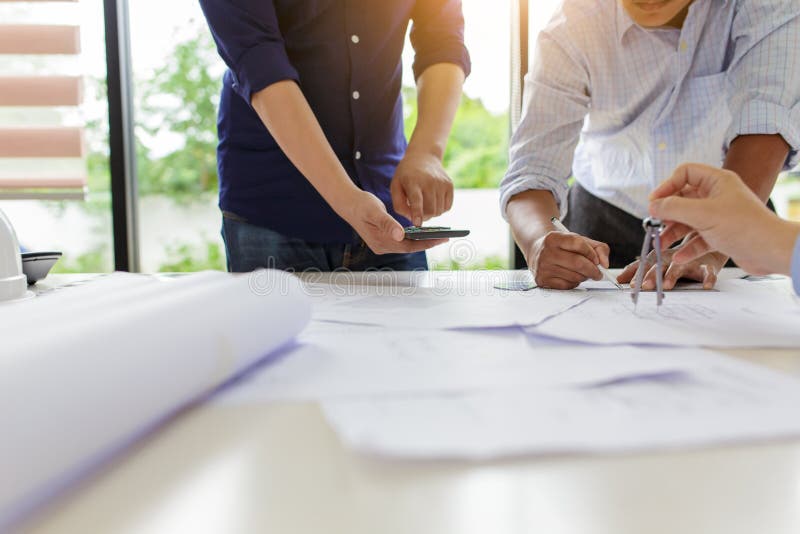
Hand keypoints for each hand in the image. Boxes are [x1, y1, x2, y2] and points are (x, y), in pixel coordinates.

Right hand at [340, 189, 447, 254]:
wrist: (349, 204)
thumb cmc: (362, 205)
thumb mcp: (375, 212)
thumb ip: (387, 223)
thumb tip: (400, 235)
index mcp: (380, 242)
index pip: (408, 246)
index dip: (425, 243)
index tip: (440, 239)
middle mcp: (382, 247)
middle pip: (409, 247)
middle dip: (427, 242)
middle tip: (445, 237)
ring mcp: (383, 244)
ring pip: (407, 245)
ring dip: (422, 240)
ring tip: (439, 234)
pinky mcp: (384, 239)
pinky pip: (403, 241)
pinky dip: (414, 237)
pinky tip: (424, 231)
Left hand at [390, 150, 453, 226]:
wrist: (424, 157)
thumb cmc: (406, 175)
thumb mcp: (395, 186)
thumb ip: (399, 205)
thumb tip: (411, 219)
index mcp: (413, 181)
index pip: (416, 200)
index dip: (417, 213)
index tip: (418, 224)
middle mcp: (429, 181)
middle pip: (430, 210)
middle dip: (424, 217)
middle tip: (418, 214)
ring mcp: (441, 183)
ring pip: (439, 211)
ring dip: (431, 213)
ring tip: (424, 205)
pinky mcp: (449, 185)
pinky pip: (447, 207)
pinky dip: (440, 209)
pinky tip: (433, 201)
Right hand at [526, 231, 609, 289]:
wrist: (537, 252)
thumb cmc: (562, 247)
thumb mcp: (578, 240)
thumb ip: (598, 248)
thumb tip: (605, 264)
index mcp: (553, 238)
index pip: (578, 243)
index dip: (591, 253)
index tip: (597, 260)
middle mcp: (546, 252)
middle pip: (578, 263)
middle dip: (593, 270)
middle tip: (598, 273)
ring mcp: (543, 267)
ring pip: (574, 276)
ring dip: (584, 277)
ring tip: (582, 273)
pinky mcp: (542, 280)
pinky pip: (567, 285)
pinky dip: (574, 283)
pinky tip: (571, 277)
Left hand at [618, 247, 726, 290]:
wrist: (707, 245)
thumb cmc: (678, 257)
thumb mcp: (657, 262)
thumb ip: (637, 270)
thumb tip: (619, 280)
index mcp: (659, 257)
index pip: (646, 265)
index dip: (638, 274)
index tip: (631, 285)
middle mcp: (672, 258)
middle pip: (660, 266)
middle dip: (652, 275)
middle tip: (645, 286)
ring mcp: (690, 261)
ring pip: (680, 267)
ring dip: (673, 275)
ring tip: (666, 285)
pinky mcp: (707, 265)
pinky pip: (708, 271)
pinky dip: (708, 278)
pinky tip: (706, 286)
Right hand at [648, 163, 798, 275]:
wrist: (772, 251)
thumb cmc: (744, 227)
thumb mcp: (703, 214)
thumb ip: (674, 208)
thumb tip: (652, 205)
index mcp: (717, 181)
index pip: (684, 173)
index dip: (667, 185)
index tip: (654, 202)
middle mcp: (718, 196)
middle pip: (683, 199)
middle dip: (667, 213)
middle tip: (654, 224)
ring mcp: (720, 216)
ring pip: (689, 221)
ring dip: (673, 233)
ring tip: (661, 244)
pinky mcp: (722, 234)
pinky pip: (699, 238)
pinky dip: (688, 247)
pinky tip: (680, 257)